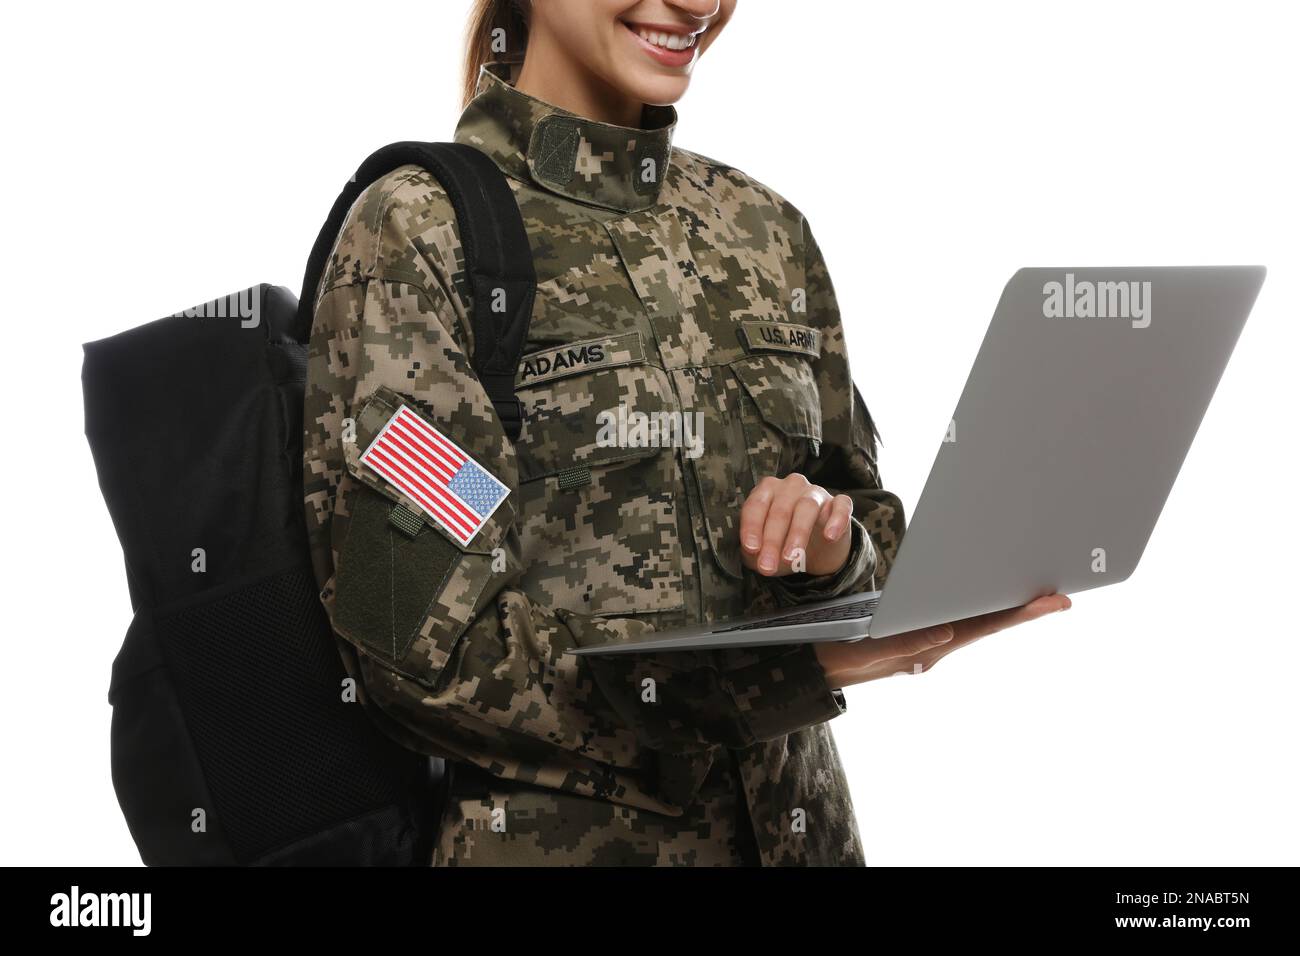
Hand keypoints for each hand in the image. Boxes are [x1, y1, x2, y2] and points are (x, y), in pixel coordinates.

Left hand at [740, 474, 854, 576]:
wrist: (816, 549)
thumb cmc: (781, 542)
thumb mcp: (762, 548)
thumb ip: (754, 550)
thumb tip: (754, 554)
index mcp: (767, 491)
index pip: (756, 505)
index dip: (752, 528)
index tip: (751, 549)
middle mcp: (791, 486)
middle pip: (780, 510)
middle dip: (772, 541)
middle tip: (768, 566)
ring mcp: (817, 493)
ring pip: (807, 507)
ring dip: (798, 533)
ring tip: (792, 558)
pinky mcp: (840, 504)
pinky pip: (841, 506)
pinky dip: (836, 520)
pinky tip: (829, 537)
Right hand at [814, 593, 1071, 687]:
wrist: (821, 668)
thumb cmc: (840, 658)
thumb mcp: (867, 653)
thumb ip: (905, 645)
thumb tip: (946, 632)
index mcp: (929, 650)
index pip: (983, 627)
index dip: (1019, 613)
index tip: (1054, 601)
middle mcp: (936, 646)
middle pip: (987, 622)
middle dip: (1024, 608)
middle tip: (1061, 595)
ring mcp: (929, 643)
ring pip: (975, 621)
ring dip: (1004, 608)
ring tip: (1035, 592)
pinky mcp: (919, 637)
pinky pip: (958, 621)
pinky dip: (980, 610)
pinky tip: (991, 597)